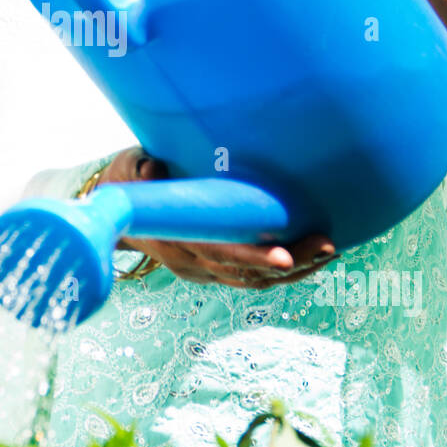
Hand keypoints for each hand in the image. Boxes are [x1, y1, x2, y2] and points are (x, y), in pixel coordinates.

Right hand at [95, 147, 337, 289]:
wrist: (116, 214)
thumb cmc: (127, 184)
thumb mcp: (126, 170)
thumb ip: (139, 169)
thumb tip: (152, 166)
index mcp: (175, 242)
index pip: (217, 254)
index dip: (251, 257)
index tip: (284, 256)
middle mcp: (192, 263)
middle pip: (246, 273)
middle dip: (290, 263)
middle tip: (326, 244)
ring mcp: (204, 270)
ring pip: (254, 280)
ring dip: (296, 270)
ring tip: (329, 249)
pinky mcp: (214, 268)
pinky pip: (253, 277)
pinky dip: (284, 270)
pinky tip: (312, 256)